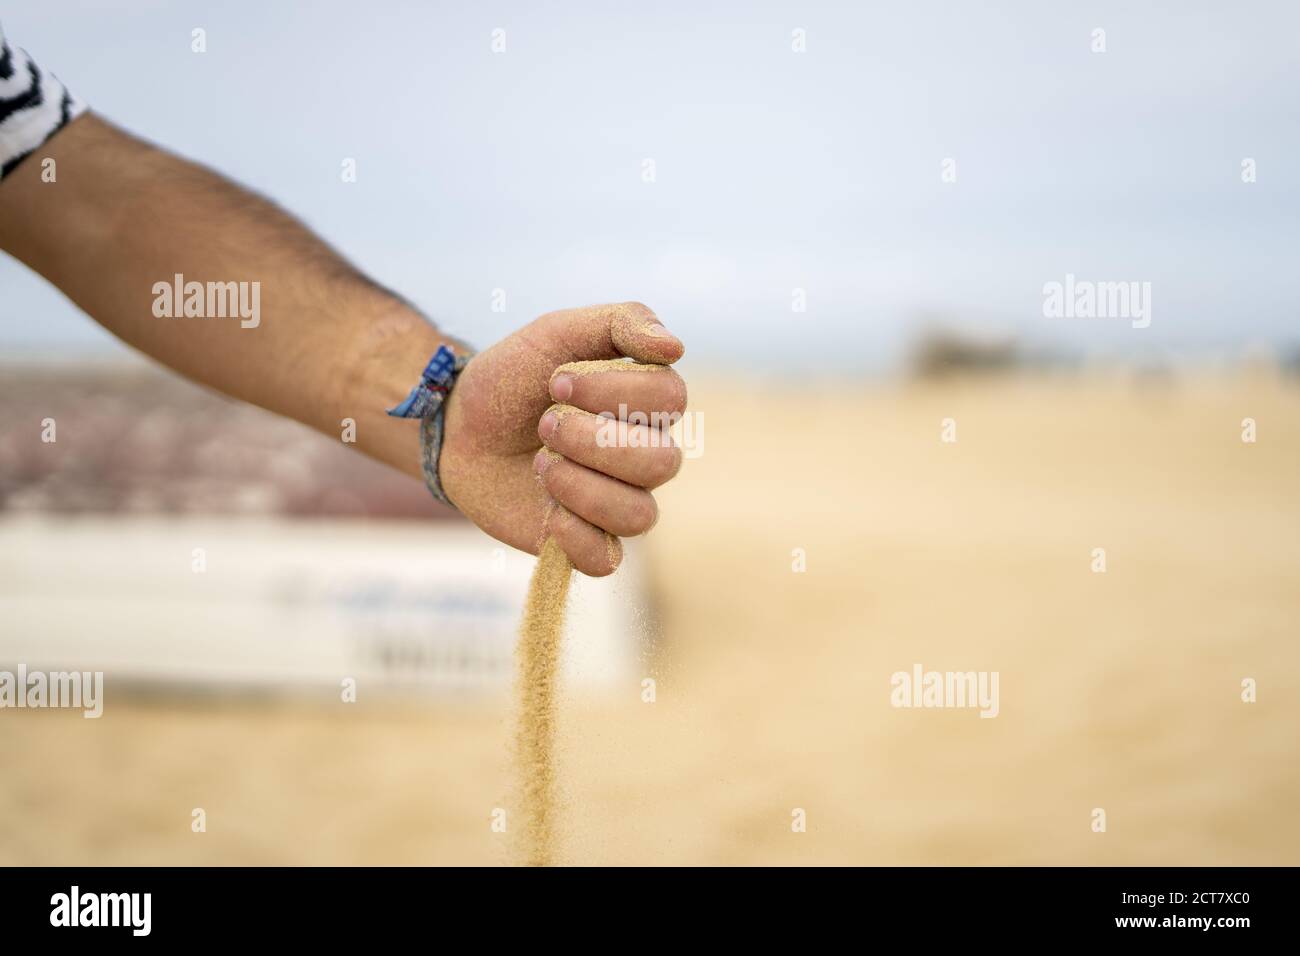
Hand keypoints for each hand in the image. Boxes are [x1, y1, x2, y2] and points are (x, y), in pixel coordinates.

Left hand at [439, 302, 686, 575]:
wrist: (457, 424)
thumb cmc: (513, 377)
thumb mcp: (559, 331)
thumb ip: (622, 322)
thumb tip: (676, 346)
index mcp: (647, 403)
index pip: (670, 399)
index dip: (613, 391)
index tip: (555, 381)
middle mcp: (644, 455)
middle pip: (662, 462)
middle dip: (593, 440)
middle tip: (544, 426)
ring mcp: (616, 502)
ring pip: (640, 516)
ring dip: (581, 487)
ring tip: (542, 464)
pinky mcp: (584, 542)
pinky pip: (606, 561)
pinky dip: (574, 537)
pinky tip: (547, 512)